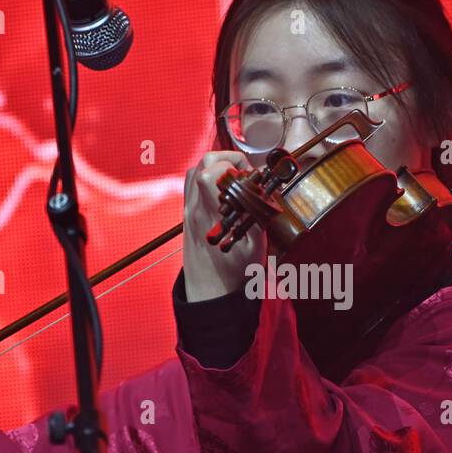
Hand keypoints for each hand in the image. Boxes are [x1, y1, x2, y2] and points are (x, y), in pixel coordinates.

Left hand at [182, 150, 265, 301]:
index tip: (250, 176)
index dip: (233, 164)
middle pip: (202, 164)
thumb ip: (257, 216)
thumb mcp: (255, 248)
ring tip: (237, 181)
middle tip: (246, 175)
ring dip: (218, 167)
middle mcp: (195, 209)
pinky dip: (210, 178)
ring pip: (195, 170)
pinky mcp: (188, 214)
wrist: (211, 292)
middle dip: (228, 160)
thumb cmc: (234, 273)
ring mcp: (188, 210)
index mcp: (210, 216)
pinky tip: (226, 191)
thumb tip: (263, 190)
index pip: (210, 173)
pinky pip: (193, 184)